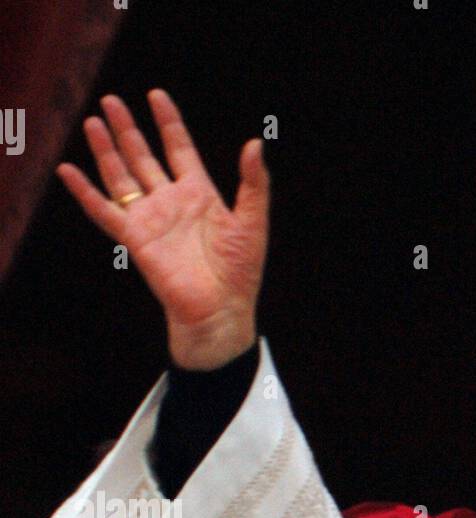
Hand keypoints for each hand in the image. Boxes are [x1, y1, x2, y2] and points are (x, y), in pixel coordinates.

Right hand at [56, 89, 268, 368]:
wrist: (220, 310)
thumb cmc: (239, 272)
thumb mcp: (252, 221)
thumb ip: (254, 183)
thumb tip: (256, 143)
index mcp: (199, 194)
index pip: (179, 149)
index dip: (168, 122)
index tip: (156, 95)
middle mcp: (171, 202)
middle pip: (143, 156)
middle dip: (128, 129)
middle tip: (111, 100)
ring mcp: (150, 219)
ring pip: (121, 176)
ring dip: (106, 150)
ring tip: (93, 122)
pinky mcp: (134, 238)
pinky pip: (104, 210)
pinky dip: (84, 192)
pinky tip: (68, 171)